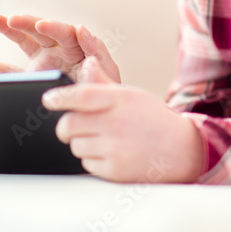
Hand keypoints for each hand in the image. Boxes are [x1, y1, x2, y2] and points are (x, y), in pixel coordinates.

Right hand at [0, 13, 121, 83]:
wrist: (99, 114)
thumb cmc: (105, 90)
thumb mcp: (106, 71)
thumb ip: (96, 51)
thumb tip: (82, 28)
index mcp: (77, 47)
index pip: (64, 32)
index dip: (52, 27)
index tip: (41, 24)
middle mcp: (58, 50)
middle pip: (40, 31)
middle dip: (26, 23)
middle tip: (12, 19)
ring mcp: (43, 62)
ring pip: (24, 42)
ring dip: (9, 30)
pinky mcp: (31, 78)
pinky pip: (11, 72)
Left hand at [44, 57, 204, 183]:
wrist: (182, 149)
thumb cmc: (153, 118)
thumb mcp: (132, 95)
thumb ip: (104, 83)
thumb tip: (86, 62)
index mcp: (121, 99)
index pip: (81, 95)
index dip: (60, 97)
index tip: (48, 99)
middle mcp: (116, 123)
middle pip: (68, 125)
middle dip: (64, 126)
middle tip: (69, 126)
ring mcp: (115, 148)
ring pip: (75, 145)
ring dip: (80, 142)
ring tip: (100, 139)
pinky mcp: (114, 169)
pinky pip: (86, 163)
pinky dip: (92, 158)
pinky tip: (109, 152)